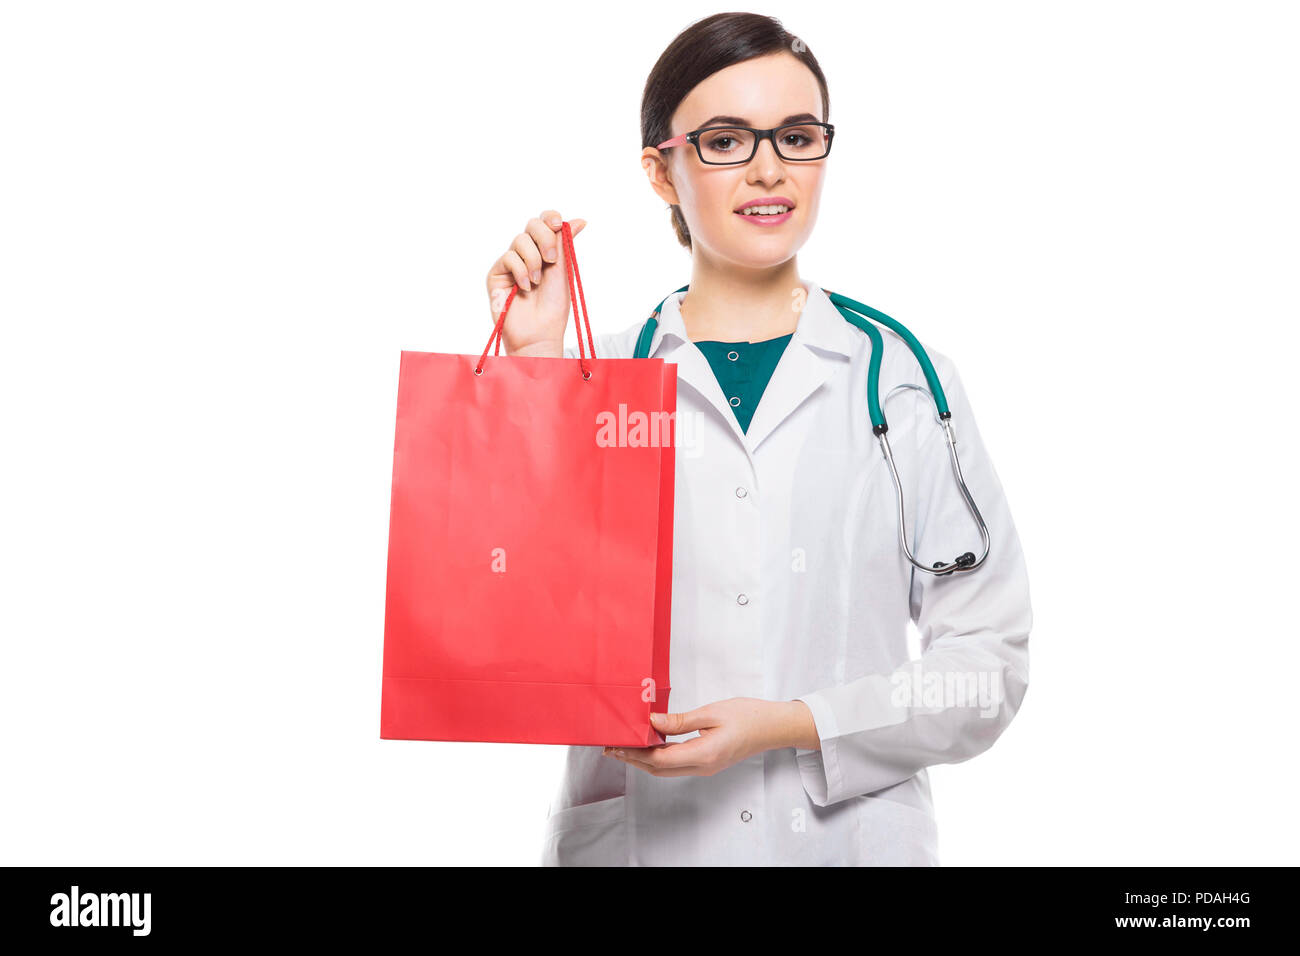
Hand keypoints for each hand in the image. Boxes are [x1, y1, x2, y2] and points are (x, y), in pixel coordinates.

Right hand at [485, 210, 586, 356]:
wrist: (539, 334)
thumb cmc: (553, 309)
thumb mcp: (562, 272)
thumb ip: (564, 245)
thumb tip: (579, 220)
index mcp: (546, 252)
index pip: (545, 223)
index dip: (550, 218)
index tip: (558, 224)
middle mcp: (527, 254)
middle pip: (532, 225)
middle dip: (544, 238)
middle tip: (552, 260)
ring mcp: (511, 264)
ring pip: (520, 240)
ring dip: (533, 260)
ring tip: (537, 283)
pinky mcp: (497, 274)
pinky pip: (508, 257)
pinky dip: (520, 271)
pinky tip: (525, 288)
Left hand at [602, 698, 818, 776]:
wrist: (773, 727)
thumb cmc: (748, 716)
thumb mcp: (712, 712)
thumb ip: (680, 720)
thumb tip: (652, 722)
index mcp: (703, 754)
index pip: (660, 759)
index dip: (635, 754)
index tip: (616, 745)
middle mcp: (702, 766)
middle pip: (659, 769)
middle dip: (633, 759)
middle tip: (611, 748)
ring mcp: (705, 767)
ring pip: (666, 769)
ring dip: (644, 759)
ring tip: (624, 747)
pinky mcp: (707, 762)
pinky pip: (676, 764)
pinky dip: (659, 756)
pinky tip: (650, 744)